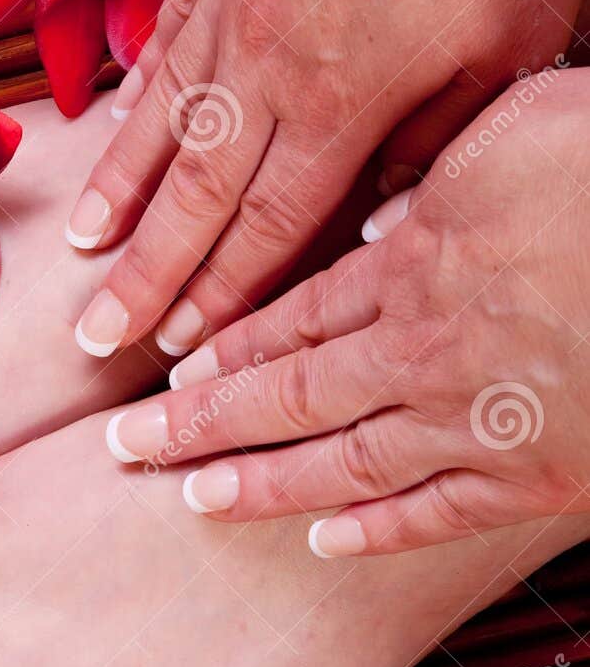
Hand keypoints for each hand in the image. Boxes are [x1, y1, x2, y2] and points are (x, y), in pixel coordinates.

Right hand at [67, 0, 588, 359]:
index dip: (220, 298)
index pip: (268, 228)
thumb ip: (443, 132)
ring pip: (162, 121)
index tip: (174, 351)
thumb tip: (389, 207)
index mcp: (344, 102)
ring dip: (122, 195)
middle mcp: (266, 65)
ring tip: (81, 248)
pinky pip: (165, 38)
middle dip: (146, 276)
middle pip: (195, 195)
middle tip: (94, 340)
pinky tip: (119, 121)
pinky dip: (135, 95)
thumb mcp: (513, 29)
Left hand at [102, 67, 589, 554]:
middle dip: (200, 424)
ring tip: (196, 499)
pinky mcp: (538, 477)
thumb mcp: (514, 126)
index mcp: (416, 263)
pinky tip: (328, 540)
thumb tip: (386, 212)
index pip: (293, 317)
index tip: (169, 371)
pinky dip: (377, 530)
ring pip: (342, 464)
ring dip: (262, 483)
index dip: (226, 347)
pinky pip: (436, 514)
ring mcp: (478, 423)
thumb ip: (435, 171)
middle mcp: (425, 352)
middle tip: (128, 448)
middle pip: (289, 396)